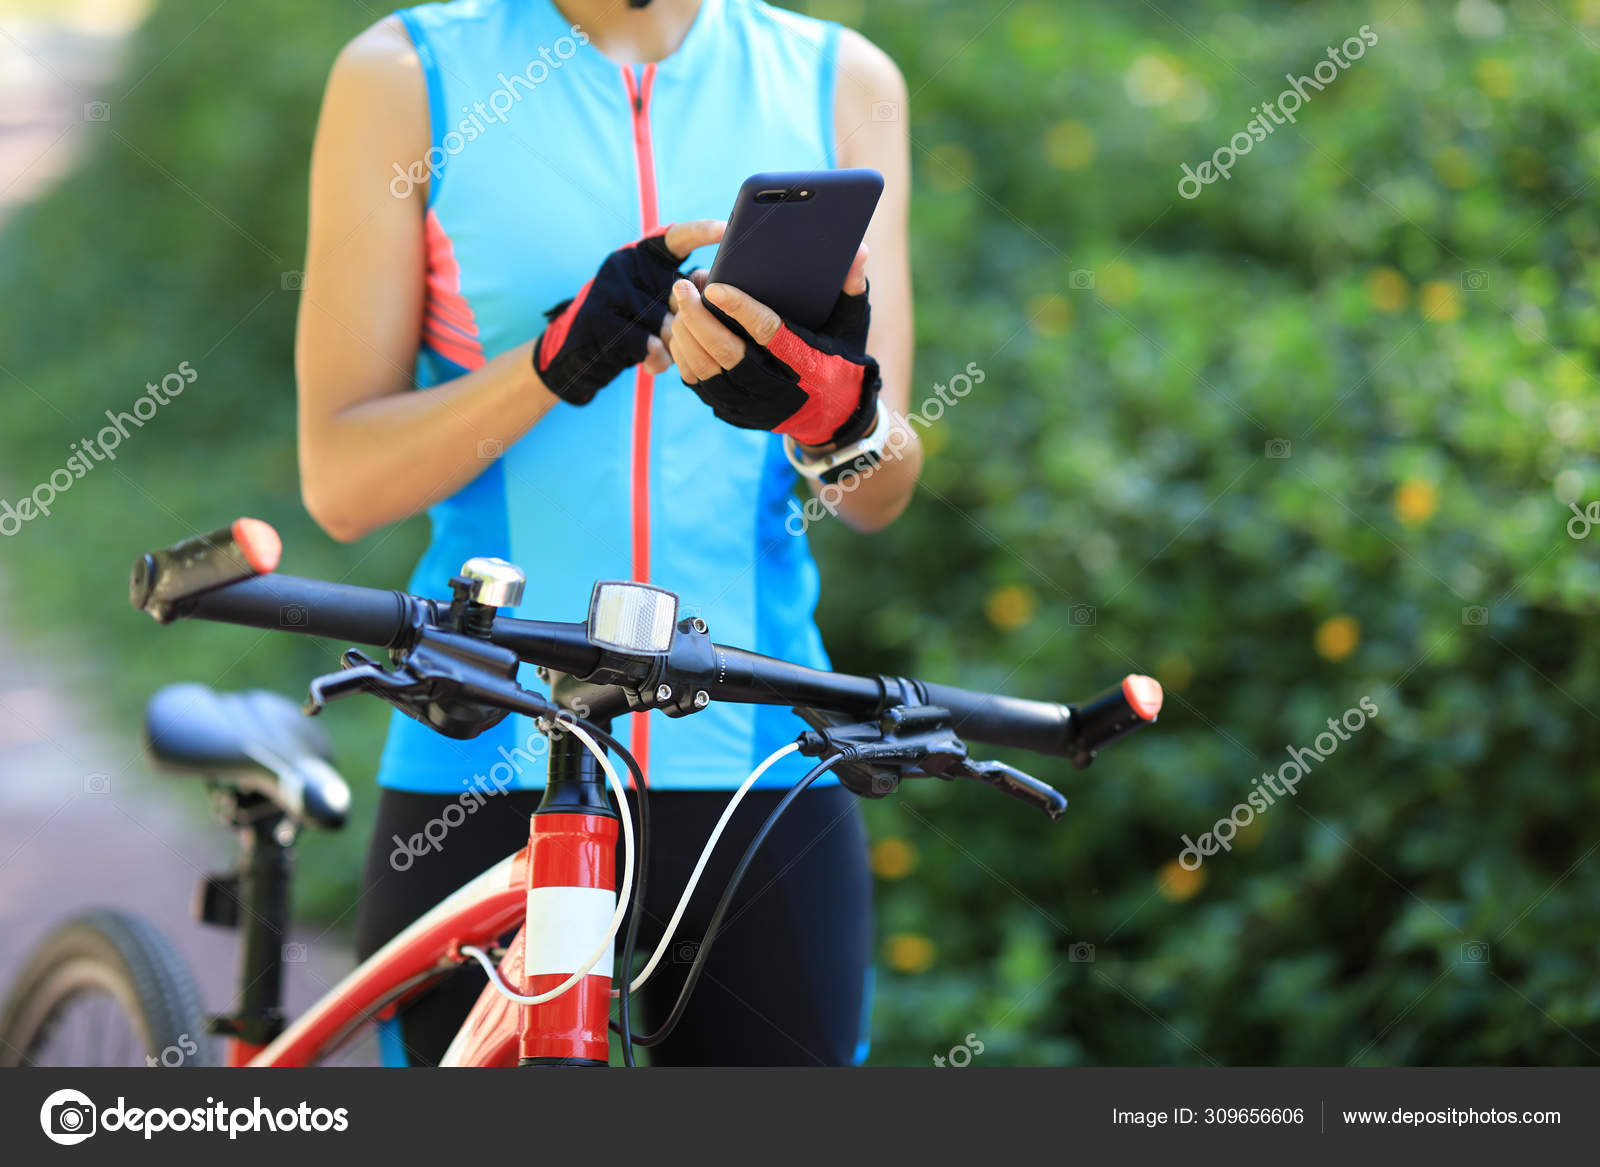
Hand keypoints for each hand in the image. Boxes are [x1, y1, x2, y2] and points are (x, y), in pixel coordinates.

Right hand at [535, 219, 723, 404]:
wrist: (581, 354)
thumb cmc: (634, 326)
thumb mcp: (658, 303)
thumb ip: (684, 295)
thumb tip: (721, 300)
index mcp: (645, 254)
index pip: (676, 237)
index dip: (701, 232)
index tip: (723, 229)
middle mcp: (626, 263)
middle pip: (679, 292)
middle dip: (690, 320)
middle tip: (689, 334)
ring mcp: (609, 287)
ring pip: (665, 322)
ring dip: (674, 345)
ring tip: (668, 353)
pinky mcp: (598, 316)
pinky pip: (645, 342)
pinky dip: (656, 358)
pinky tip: (654, 363)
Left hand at [665, 246, 880, 447]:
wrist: (833, 418)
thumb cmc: (842, 362)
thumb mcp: (853, 327)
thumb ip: (853, 287)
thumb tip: (858, 249)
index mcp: (808, 364)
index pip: (768, 333)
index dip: (740, 309)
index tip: (715, 286)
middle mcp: (777, 389)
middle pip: (726, 352)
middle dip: (699, 317)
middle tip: (682, 284)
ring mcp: (751, 405)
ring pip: (706, 369)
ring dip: (686, 333)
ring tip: (680, 301)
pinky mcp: (732, 411)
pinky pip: (697, 382)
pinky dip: (684, 354)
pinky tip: (680, 328)